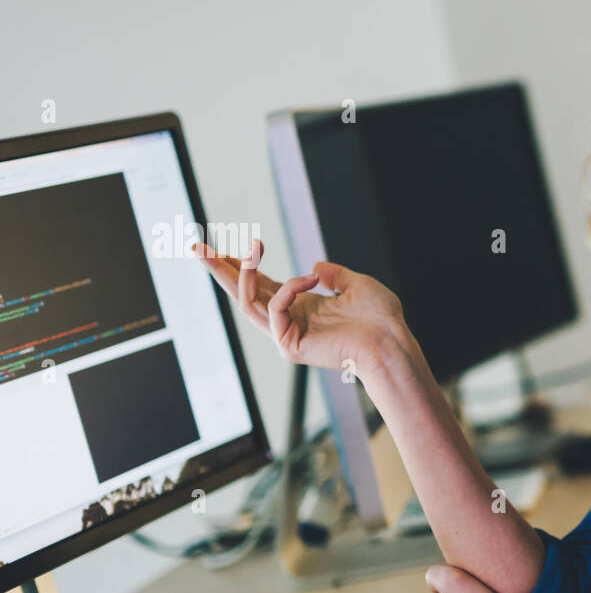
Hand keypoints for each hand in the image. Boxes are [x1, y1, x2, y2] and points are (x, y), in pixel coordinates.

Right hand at [193, 239, 408, 380]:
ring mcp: (286, 335)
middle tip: (195, 245)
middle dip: (219, 269)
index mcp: (302, 308)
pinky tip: (308, 279)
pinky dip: (288, 289)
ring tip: (249, 246)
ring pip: (246, 303)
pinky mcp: (289, 346)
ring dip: (240, 273)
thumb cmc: (382, 319)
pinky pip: (274, 309)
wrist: (392, 342)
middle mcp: (289, 321)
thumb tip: (314, 267)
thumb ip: (334, 275)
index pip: (262, 286)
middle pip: (243, 294)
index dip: (243, 266)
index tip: (222, 247)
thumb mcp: (357, 285)